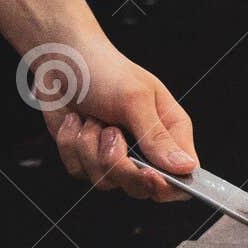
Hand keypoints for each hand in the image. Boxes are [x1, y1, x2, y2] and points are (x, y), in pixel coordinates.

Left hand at [0, 0, 198, 200]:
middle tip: (111, 132)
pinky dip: (71, 145)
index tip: (149, 176)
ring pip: (105, 180)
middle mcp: (145, 148)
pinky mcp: (87, 157)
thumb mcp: (135, 99)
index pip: (183, 175)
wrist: (60, 61)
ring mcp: (115, 155)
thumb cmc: (103, 69)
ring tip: (92, 118)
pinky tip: (76, 122)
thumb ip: (157, 137)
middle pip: (141, 187)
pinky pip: (79, 171)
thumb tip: (186, 166)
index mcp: (170, 131)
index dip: (167, 185)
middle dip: (118, 162)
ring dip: (90, 146)